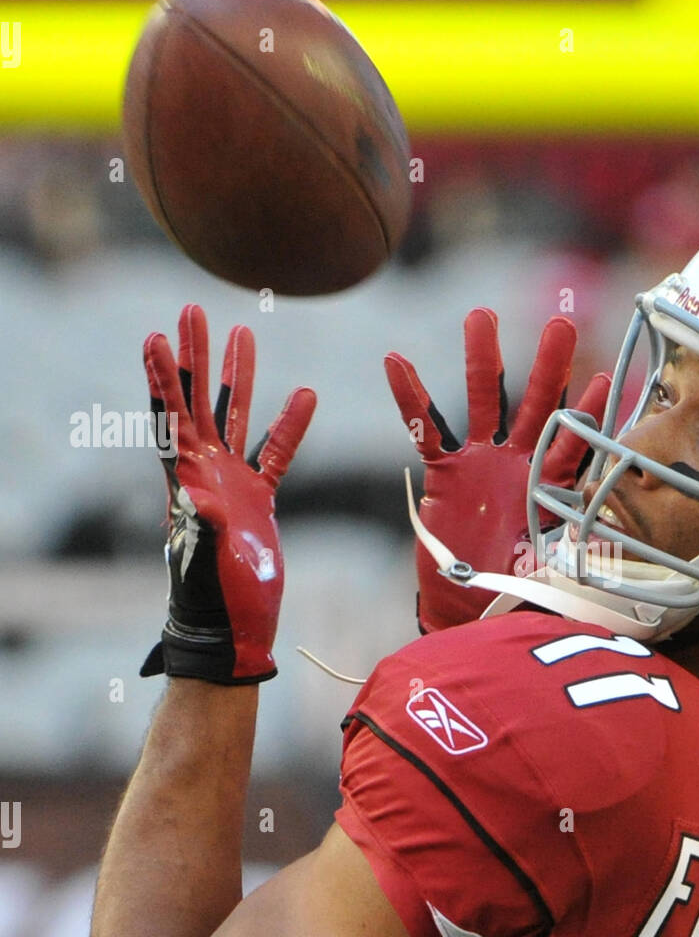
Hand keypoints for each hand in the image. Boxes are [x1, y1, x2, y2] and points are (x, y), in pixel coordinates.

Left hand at [140, 304, 316, 683]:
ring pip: (233, 417)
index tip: (155, 336)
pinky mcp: (257, 500)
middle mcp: (204, 473)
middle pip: (195, 401)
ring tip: (241, 333)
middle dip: (193, 357)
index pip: (171, 419)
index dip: (162, 378)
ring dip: (235, 377)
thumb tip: (204, 498)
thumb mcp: (208, 562)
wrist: (234, 625)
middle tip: (192, 311)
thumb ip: (206, 530)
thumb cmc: (215, 598)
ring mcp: (231, 483)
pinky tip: (305, 395)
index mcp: (186, 481)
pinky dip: (289, 424)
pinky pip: (275, 452)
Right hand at [386, 308, 609, 632]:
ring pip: (483, 400)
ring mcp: (481, 462)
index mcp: (548, 484)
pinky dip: (410, 396)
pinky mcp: (446, 471)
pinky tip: (395, 361)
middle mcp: (518, 463)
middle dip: (548, 365)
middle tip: (560, 324)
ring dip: (482, 359)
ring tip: (481, 316)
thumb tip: (606, 544)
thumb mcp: (551, 568)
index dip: (586, 413)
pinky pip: (424, 428)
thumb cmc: (514, 589)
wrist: (468, 607)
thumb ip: (574, 546)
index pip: (573, 441)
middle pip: (537, 404)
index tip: (601, 380)